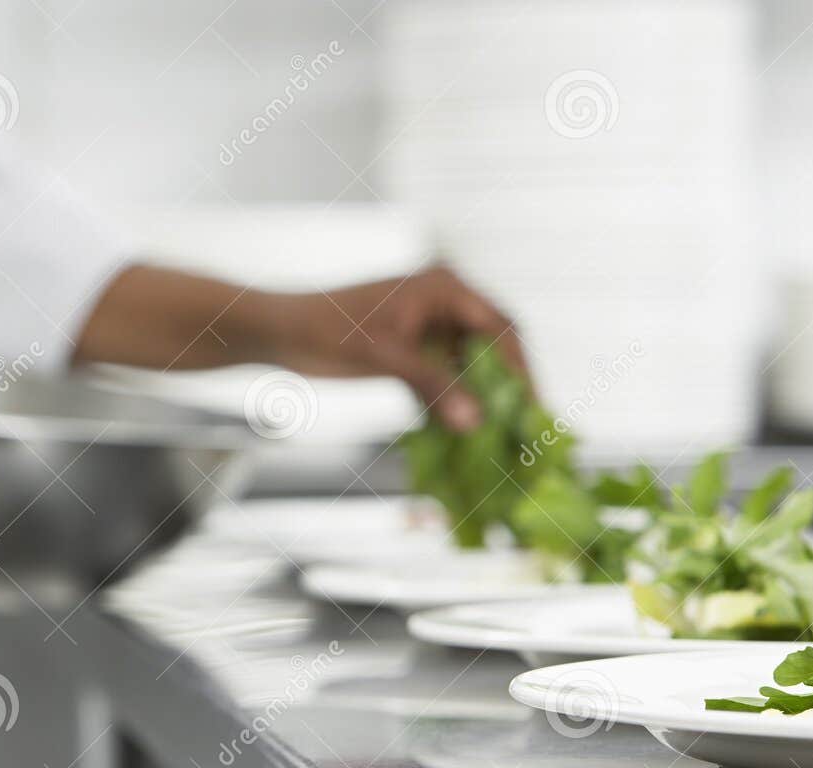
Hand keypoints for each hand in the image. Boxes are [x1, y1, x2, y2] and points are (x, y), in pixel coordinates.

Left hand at [272, 265, 529, 430]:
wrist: (281, 331)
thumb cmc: (327, 331)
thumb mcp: (386, 358)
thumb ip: (432, 385)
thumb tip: (476, 420)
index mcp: (445, 287)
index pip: (500, 328)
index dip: (520, 368)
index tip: (531, 406)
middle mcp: (444, 301)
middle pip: (491, 346)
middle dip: (505, 385)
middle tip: (522, 426)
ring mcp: (428, 325)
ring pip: (468, 364)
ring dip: (479, 397)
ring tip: (497, 435)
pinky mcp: (412, 348)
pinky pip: (443, 376)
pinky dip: (450, 401)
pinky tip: (459, 432)